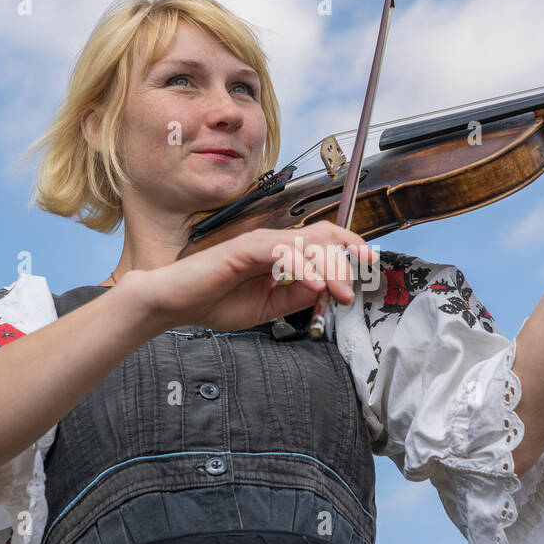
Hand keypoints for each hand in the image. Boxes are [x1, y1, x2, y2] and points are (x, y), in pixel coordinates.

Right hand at [127, 222, 378, 332]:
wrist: (173, 304)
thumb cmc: (213, 303)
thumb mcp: (267, 307)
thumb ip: (295, 297)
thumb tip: (329, 291)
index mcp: (279, 255)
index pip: (321, 241)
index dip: (349, 247)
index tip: (369, 265)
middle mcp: (272, 243)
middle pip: (321, 236)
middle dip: (346, 257)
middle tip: (357, 284)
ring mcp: (258, 243)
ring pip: (305, 242)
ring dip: (328, 266)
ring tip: (340, 290)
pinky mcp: (243, 249)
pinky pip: (280, 251)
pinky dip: (301, 266)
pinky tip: (315, 285)